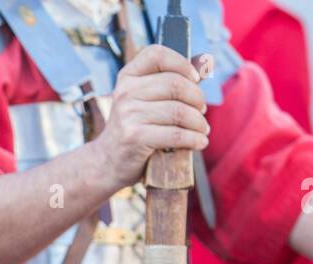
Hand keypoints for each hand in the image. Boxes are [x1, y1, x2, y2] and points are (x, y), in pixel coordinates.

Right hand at [93, 45, 211, 186]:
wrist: (107, 161)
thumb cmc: (134, 128)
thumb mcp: (145, 100)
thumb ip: (171, 81)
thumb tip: (205, 62)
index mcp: (128, 76)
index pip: (157, 54)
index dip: (182, 63)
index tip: (196, 78)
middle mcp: (125, 92)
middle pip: (175, 84)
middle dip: (197, 98)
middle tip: (202, 111)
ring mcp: (128, 114)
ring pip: (178, 111)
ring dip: (198, 123)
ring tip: (202, 129)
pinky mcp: (134, 137)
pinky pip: (175, 134)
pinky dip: (194, 139)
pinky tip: (199, 142)